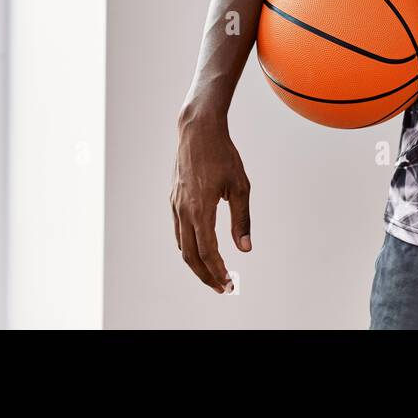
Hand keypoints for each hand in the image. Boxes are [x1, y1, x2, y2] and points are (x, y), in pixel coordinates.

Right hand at [171, 102, 251, 292]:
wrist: (197, 130)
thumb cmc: (222, 155)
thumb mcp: (240, 186)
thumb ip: (241, 219)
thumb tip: (244, 248)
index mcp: (200, 208)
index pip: (207, 251)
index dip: (217, 271)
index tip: (228, 283)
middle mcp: (183, 210)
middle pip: (190, 255)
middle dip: (206, 275)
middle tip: (221, 287)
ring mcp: (175, 205)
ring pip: (182, 245)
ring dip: (196, 263)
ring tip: (212, 273)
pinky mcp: (173, 199)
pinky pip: (178, 231)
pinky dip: (188, 246)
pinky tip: (200, 249)